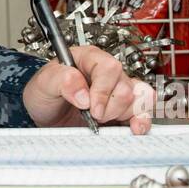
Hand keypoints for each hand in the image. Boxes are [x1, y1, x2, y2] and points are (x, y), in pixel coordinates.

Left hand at [22, 45, 154, 132]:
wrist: (46, 116)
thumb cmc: (45, 94)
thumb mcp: (43, 84)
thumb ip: (61, 80)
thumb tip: (83, 94)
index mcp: (89, 58)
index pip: (109, 68)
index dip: (103, 90)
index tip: (91, 107)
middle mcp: (107, 73)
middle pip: (125, 86)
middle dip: (108, 107)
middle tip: (93, 115)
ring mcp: (117, 91)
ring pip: (139, 98)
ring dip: (122, 115)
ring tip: (105, 121)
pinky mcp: (124, 110)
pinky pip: (145, 110)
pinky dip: (142, 121)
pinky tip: (134, 129)